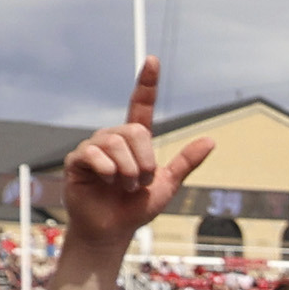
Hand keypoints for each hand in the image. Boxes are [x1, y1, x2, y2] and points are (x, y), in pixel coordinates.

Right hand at [61, 61, 216, 251]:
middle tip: (141, 182)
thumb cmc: (137, 207)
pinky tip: (107, 183)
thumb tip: (211, 140)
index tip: (152, 60)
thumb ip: (186, 162)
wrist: (113, 229)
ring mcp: (94, 147)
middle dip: (145, 161)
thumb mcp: (169, 184)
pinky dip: (109, 172)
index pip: (141, 105)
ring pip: (117, 143)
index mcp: (136, 141)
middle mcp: (114, 138)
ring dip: (129, 171)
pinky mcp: (77, 159)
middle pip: (135, 131)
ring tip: (124, 186)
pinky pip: (96, 154)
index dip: (146, 83)